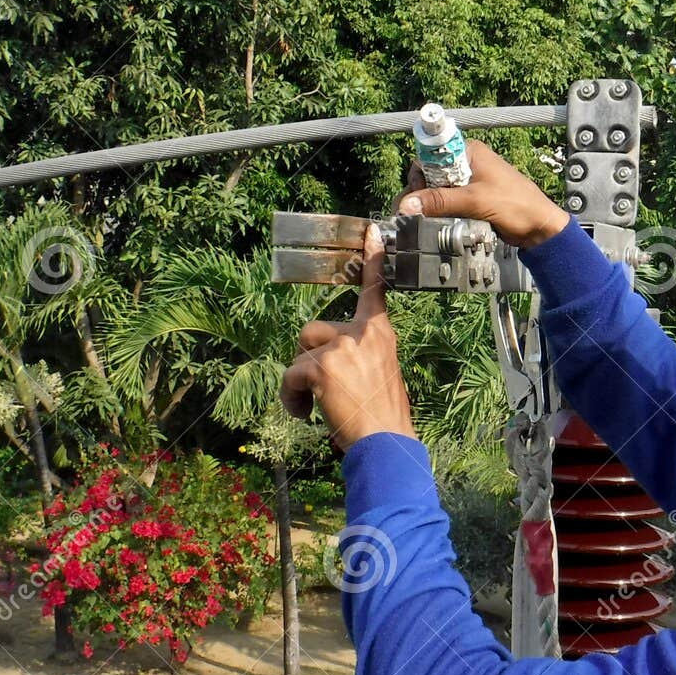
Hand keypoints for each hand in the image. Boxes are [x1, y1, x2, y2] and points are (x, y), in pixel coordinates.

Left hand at [281, 226, 415, 450]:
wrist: (386, 442)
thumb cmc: (383, 418)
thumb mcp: (381, 375)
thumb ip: (360, 356)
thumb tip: (327, 362)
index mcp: (380, 333)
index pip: (375, 290)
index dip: (372, 261)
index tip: (371, 232)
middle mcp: (362, 333)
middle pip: (313, 329)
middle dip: (309, 360)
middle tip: (323, 390)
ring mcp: (342, 347)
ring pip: (299, 352)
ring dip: (298, 380)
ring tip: (314, 406)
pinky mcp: (322, 365)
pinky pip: (289, 375)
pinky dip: (290, 397)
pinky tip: (304, 414)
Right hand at [393, 139, 569, 248]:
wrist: (538, 228)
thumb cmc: (515, 206)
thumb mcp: (475, 200)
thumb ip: (440, 201)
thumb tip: (406, 204)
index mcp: (469, 152)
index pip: (432, 154)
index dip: (420, 173)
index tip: (416, 193)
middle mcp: (467, 164)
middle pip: (431, 175)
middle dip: (422, 193)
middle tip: (416, 212)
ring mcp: (469, 183)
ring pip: (438, 191)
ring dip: (430, 205)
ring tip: (423, 221)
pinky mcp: (471, 200)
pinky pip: (448, 204)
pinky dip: (440, 213)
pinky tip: (437, 223)